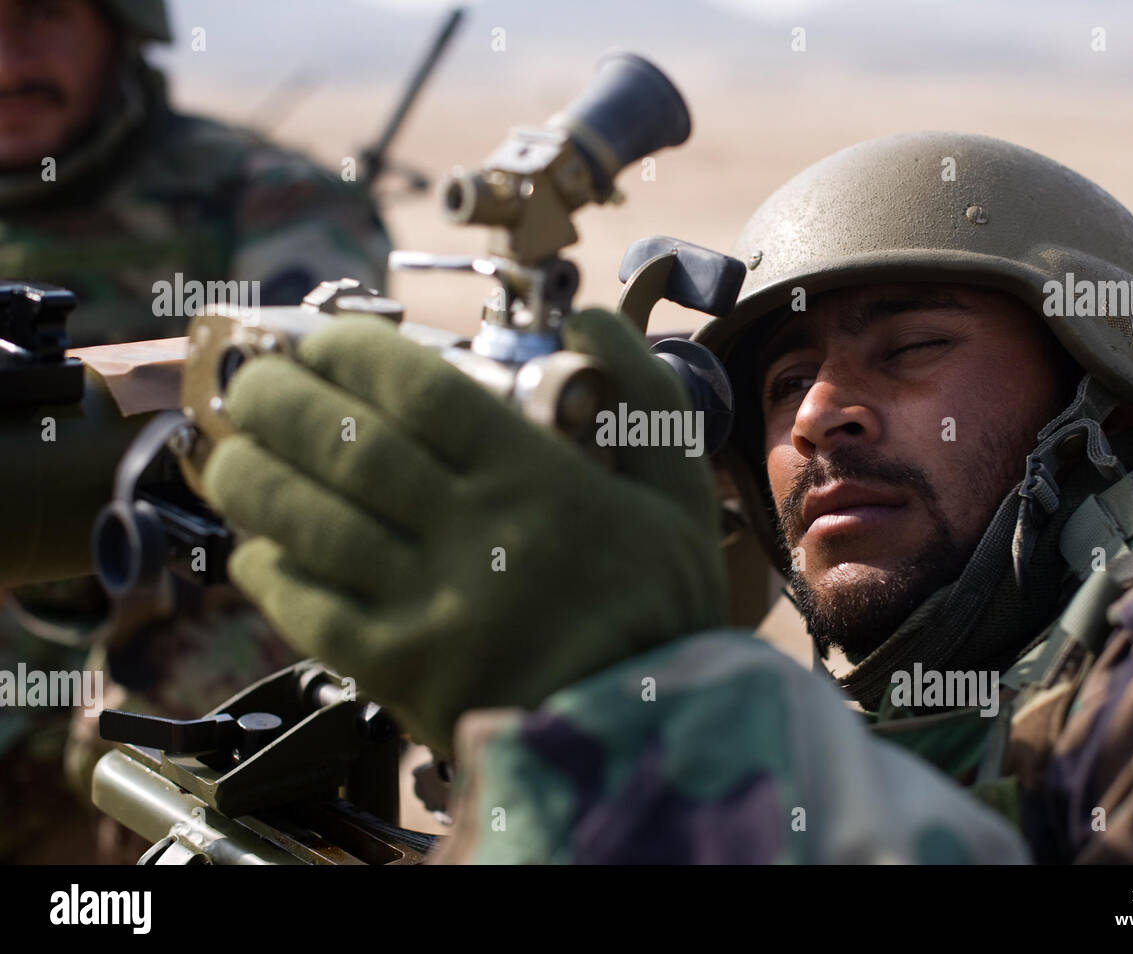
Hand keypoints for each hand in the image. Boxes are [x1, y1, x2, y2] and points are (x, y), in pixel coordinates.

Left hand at [204, 309, 726, 751]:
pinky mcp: (400, 671)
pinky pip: (311, 610)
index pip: (423, 391)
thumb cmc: (660, 608)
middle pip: (350, 447)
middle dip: (282, 401)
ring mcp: (430, 605)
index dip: (355, 353)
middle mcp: (473, 534)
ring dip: (255, 478)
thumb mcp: (681, 491)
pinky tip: (258, 549)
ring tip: (232, 454)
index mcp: (537, 480)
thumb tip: (586, 319)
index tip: (324, 339)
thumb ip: (642, 395)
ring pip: (314, 523)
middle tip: (253, 383)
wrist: (645, 739)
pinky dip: (271, 573)